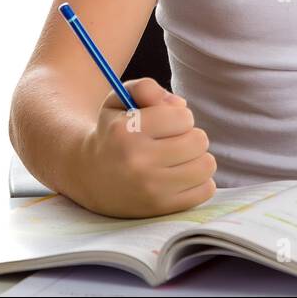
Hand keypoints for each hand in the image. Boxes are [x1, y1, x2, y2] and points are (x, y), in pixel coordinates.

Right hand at [71, 77, 217, 217]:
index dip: (178, 117)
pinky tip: (179, 177)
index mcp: (127, 131)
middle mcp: (138, 162)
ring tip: (178, 159)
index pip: (184, 117)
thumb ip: (147, 88)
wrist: (90, 176)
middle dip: (189, 137)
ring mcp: (151, 189)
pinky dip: (199, 181)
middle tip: (172, 142)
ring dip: (197, 159)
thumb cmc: (113, 132)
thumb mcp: (119, 100)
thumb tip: (179, 105)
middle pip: (199, 140)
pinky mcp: (162, 209)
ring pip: (206, 165)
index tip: (163, 124)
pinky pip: (206, 190)